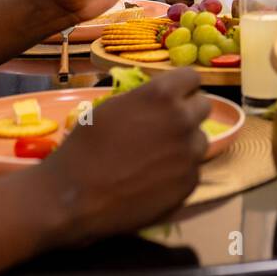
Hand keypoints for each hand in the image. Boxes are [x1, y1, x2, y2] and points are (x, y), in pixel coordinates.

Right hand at [40, 67, 209, 244]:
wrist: (74, 197)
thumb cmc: (84, 147)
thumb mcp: (112, 108)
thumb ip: (145, 100)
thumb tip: (162, 100)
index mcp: (162, 95)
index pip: (192, 78)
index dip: (182, 87)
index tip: (174, 96)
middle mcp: (183, 120)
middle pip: (203, 107)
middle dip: (187, 113)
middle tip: (165, 127)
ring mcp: (190, 153)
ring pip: (199, 139)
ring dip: (185, 143)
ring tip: (157, 157)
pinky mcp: (190, 182)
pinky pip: (192, 168)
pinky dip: (179, 171)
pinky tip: (154, 180)